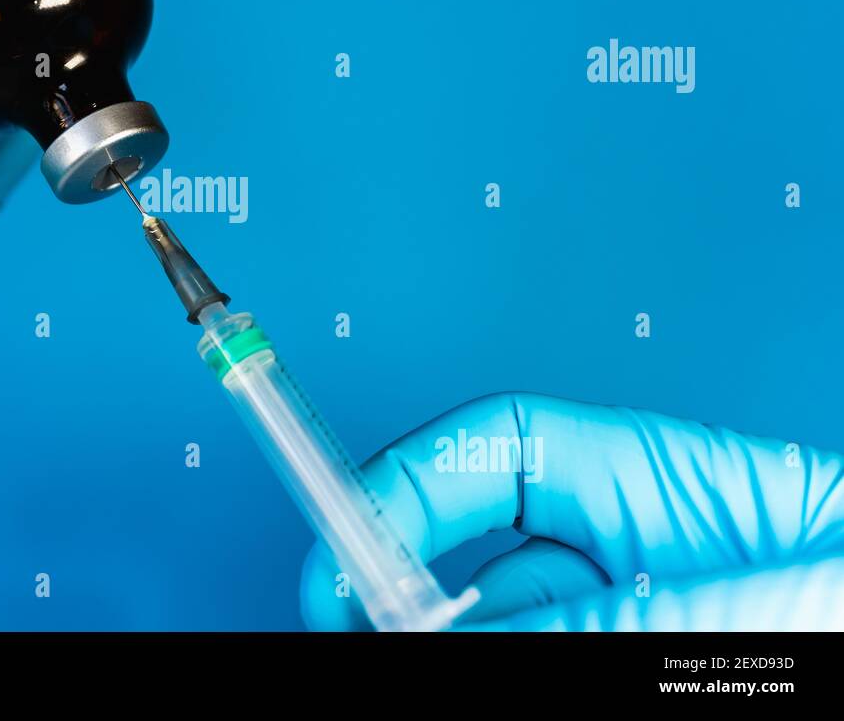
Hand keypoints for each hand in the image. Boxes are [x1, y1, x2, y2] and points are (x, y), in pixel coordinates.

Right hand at [299, 392, 843, 629]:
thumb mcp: (766, 600)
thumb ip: (614, 612)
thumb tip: (469, 633)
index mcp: (657, 481)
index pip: (500, 450)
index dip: (409, 479)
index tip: (350, 542)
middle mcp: (630, 553)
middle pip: (479, 557)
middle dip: (408, 587)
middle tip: (358, 626)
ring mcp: (628, 623)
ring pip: (504, 629)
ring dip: (446, 639)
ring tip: (407, 646)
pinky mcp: (643, 665)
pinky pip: (547, 658)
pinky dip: (495, 665)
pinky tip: (463, 660)